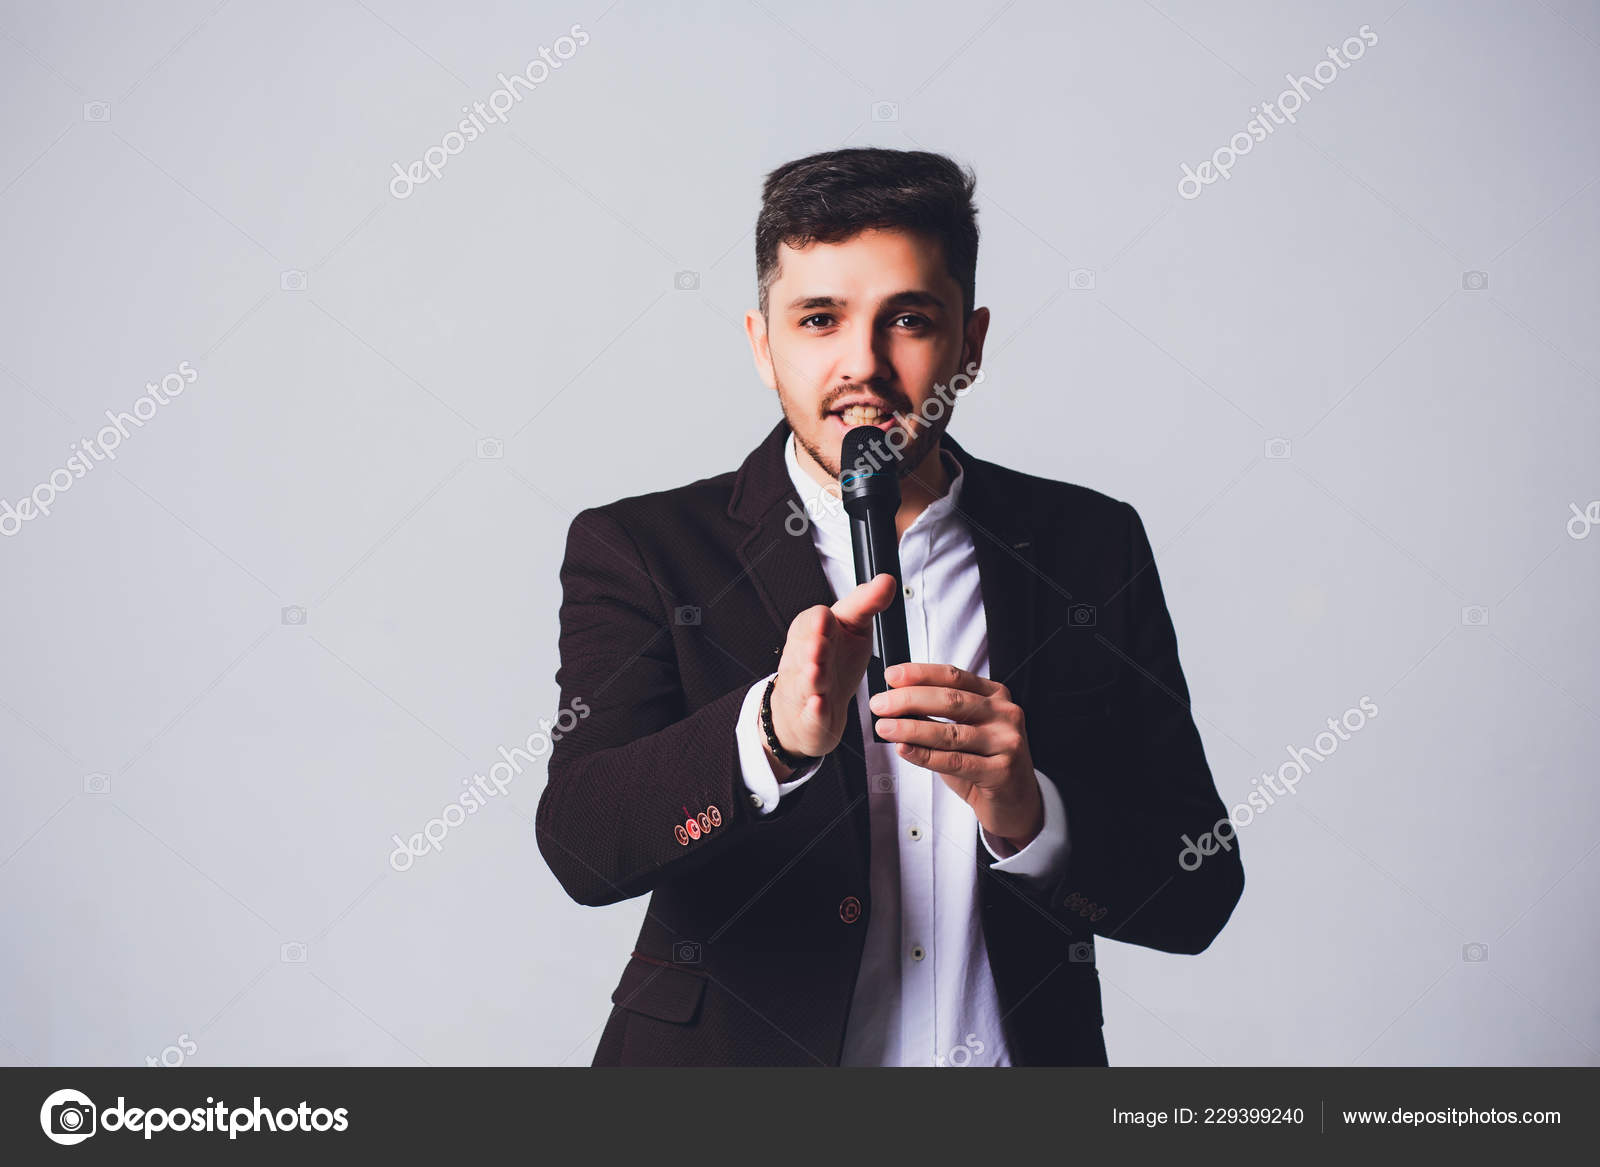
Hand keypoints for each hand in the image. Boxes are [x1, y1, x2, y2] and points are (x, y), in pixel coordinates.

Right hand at [767, 572, 899, 767]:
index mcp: (816, 633)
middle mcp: (805, 659)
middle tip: (819, 648)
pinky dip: (813, 710)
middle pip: (804, 651)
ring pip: (804, 683)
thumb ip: (867, 603)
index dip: (818, 622)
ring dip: (810, 679)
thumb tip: (887, 579)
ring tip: (818, 675)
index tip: (825, 620)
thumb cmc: (835, 662)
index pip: (812, 621)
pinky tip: (819, 705)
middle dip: (811, 649)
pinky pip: (809, 714)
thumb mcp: (853, 628)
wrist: (814, 705)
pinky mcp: (809, 717)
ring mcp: (805, 689)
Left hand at [868, 662, 1042, 848]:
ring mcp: (1006, 742)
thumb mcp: (963, 730)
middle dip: (909, 700)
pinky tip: (904, 749)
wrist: (1015, 801)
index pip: (953, 676)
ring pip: (950, 732)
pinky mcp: (1001, 771)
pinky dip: (924, 755)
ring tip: (885, 727)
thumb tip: (895, 702)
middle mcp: (1004, 714)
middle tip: (880, 704)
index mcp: (995, 695)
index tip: (891, 676)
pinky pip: (955, 761)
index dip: (919, 674)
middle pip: (951, 700)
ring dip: (911, 728)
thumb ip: (935, 715)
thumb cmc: (983, 762)